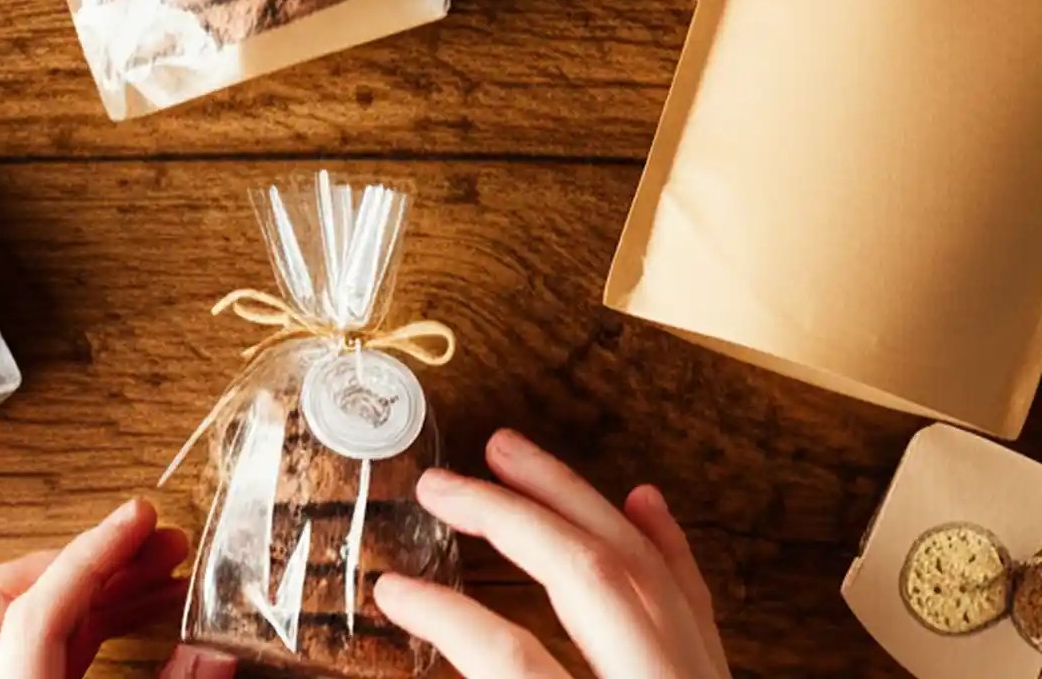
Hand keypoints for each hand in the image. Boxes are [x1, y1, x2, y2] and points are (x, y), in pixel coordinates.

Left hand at [0, 498, 207, 678]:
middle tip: (154, 543)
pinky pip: (35, 641)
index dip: (92, 556)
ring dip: (97, 586)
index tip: (140, 518)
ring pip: (23, 611)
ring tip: (163, 574)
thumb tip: (214, 652)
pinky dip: (86, 618)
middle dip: (85, 558)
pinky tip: (138, 610)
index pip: (34, 610)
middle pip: (4, 591)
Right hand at [374, 430, 730, 678]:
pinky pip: (695, 594)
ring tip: (515, 457)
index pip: (515, 661)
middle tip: (442, 485)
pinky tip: (643, 501)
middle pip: (588, 575)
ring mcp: (704, 676)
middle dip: (508, 517)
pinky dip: (664, 542)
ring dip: (572, 500)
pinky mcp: (720, 676)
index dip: (447, 617)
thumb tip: (458, 647)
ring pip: (643, 564)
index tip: (394, 589)